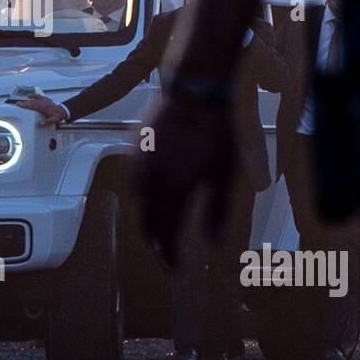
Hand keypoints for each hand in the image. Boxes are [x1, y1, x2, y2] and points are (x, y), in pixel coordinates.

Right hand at [16, 95, 67, 125]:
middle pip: (32, 102)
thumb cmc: (58, 115)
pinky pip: (38, 97)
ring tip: (20, 102)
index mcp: (45, 108)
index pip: (34, 106)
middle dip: (24, 103)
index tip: (21, 105)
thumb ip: (47, 122)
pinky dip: (33, 96)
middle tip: (17, 104)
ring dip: (27, 101)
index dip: (27, 105)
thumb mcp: (54, 120)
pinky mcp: (45, 100)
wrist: (64, 110)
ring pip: (34, 100)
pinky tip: (29, 96)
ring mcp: (44, 101)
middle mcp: (44, 103)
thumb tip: (40, 124)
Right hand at [134, 95, 236, 264]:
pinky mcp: (134, 149)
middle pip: (147, 222)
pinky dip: (143, 196)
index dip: (170, 255)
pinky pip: (134, 181)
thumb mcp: (224, 174)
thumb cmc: (214, 131)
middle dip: (156, 242)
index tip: (176, 269)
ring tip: (161, 227)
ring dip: (149, 218)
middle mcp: (150, 180)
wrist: (192, 91)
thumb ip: (217, 210)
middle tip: (167, 254)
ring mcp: (138, 163)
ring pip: (138, 202)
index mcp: (172, 189)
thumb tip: (214, 241)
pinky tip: (154, 194)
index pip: (165, 234)